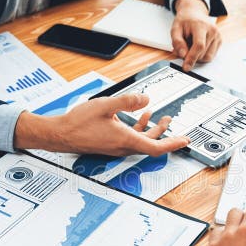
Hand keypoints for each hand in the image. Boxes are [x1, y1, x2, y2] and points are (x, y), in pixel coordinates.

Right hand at [13, 94, 189, 155]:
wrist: (60, 134)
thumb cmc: (78, 123)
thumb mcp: (105, 105)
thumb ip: (127, 101)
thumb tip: (146, 99)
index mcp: (125, 140)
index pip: (156, 147)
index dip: (173, 144)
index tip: (185, 141)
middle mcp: (123, 147)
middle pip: (151, 143)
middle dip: (166, 133)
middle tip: (174, 123)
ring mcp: (117, 146)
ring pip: (141, 140)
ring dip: (152, 128)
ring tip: (160, 116)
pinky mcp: (111, 143)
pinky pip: (130, 137)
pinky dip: (138, 127)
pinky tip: (138, 115)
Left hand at [171, 0, 221, 70]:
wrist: (194, 13)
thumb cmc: (184, 22)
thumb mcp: (175, 29)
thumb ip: (177, 42)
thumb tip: (183, 55)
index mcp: (201, 26)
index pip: (199, 45)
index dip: (192, 58)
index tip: (186, 67)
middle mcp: (213, 31)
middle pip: (203, 54)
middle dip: (191, 57)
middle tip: (184, 48)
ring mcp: (218, 36)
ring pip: (207, 57)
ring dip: (197, 57)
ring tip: (191, 46)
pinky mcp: (220, 41)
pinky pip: (210, 56)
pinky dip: (202, 55)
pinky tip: (198, 46)